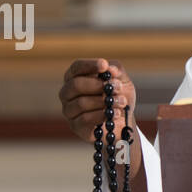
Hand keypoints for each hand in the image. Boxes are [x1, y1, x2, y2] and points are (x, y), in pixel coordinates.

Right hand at [58, 58, 140, 174]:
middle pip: (76, 85)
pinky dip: (103, 115)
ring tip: (122, 102)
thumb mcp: (122, 81)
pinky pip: (85, 119)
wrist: (123, 121)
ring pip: (81, 103)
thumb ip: (117, 71)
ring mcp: (69, 110)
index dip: (89, 65)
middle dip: (98, 85)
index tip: (104, 65)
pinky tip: (116, 113)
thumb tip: (111, 69)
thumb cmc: (118, 96)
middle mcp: (68, 92)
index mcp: (76, 76)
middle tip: (117, 87)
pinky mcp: (76, 126)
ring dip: (105, 101)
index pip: (77, 67)